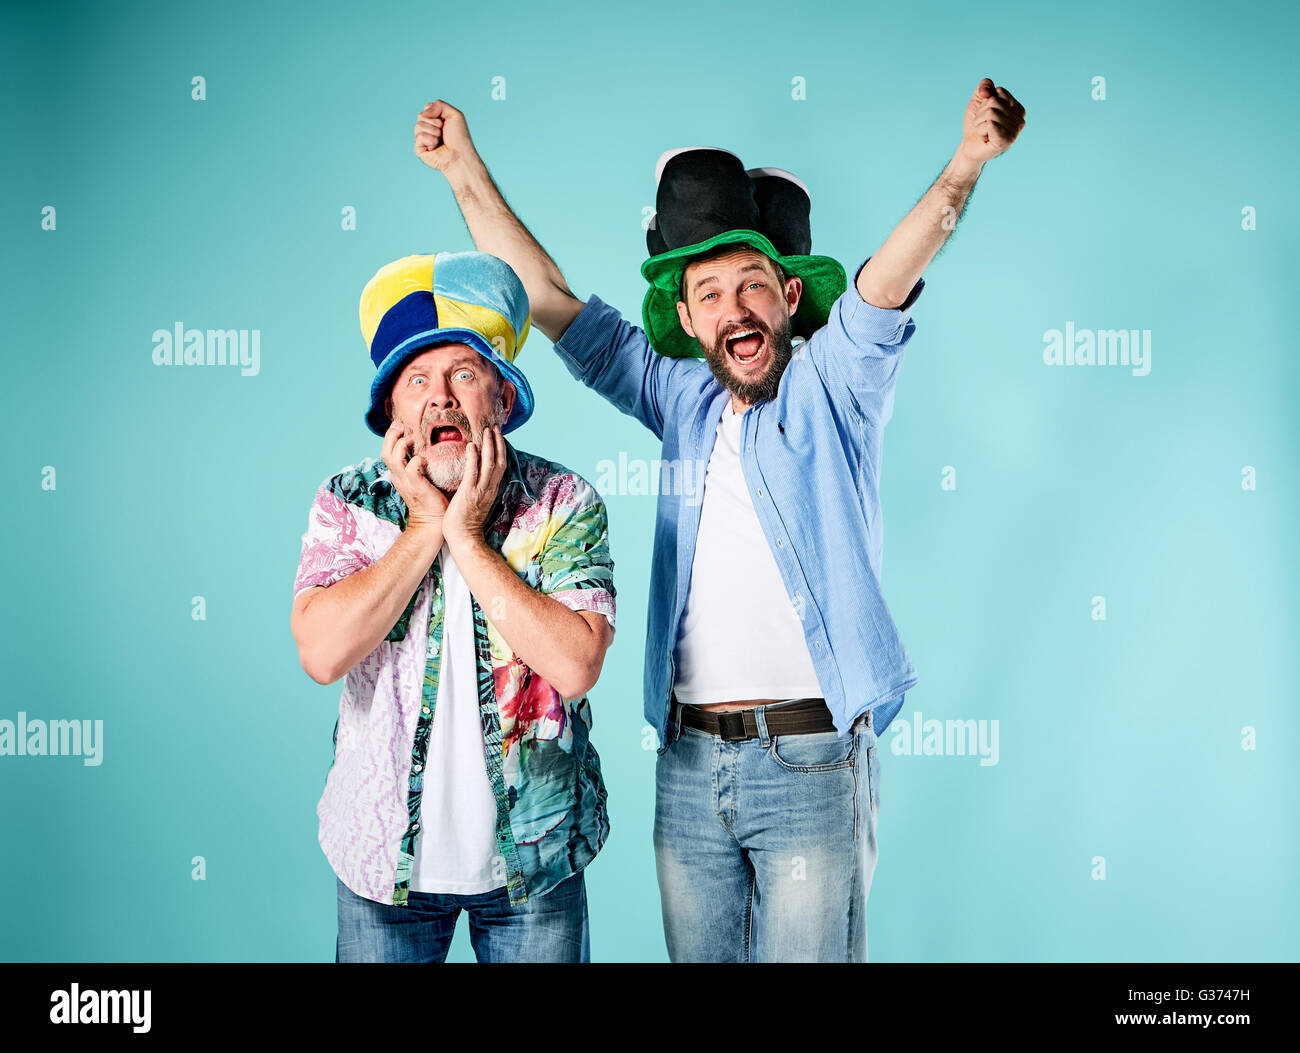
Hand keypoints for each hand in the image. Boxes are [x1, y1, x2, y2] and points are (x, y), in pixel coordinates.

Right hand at [381, 419, 450, 531]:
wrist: (433, 522)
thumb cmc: (431, 499)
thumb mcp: (422, 478)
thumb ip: (421, 464)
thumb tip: (429, 448)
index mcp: (398, 473)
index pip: (387, 449)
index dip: (392, 435)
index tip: (402, 424)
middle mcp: (398, 476)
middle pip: (385, 451)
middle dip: (392, 435)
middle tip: (403, 426)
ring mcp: (405, 481)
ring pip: (392, 457)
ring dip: (401, 444)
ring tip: (412, 438)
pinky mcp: (415, 486)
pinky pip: (411, 469)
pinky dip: (417, 460)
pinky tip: (425, 459)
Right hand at [413, 99, 478, 173]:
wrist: (460, 155)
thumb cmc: (459, 137)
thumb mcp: (454, 114)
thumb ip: (439, 104)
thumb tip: (424, 110)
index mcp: (434, 120)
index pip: (427, 108)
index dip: (437, 113)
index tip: (446, 122)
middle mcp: (427, 129)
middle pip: (421, 115)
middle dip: (435, 122)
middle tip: (443, 132)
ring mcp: (422, 139)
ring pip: (418, 125)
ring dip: (434, 132)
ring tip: (440, 140)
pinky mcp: (418, 149)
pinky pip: (419, 136)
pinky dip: (430, 140)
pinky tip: (435, 147)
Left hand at [443, 426, 505, 552]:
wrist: (464, 537)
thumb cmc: (466, 521)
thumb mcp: (476, 500)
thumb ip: (477, 486)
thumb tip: (474, 473)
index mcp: (492, 489)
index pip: (500, 465)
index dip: (500, 449)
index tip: (497, 435)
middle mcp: (490, 488)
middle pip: (499, 461)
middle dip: (498, 442)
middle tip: (495, 426)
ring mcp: (480, 490)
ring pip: (489, 464)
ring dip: (489, 445)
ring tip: (486, 430)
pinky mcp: (469, 493)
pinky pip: (473, 472)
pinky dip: (473, 458)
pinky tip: (471, 445)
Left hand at [958, 78, 1025, 164]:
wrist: (968, 145)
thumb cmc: (976, 124)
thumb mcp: (978, 100)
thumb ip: (985, 85)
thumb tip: (987, 91)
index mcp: (1018, 108)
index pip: (1000, 91)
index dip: (986, 101)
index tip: (987, 114)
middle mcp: (1020, 120)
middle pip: (994, 102)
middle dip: (981, 113)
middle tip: (983, 125)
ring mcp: (1014, 132)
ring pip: (991, 112)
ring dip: (980, 122)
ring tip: (983, 131)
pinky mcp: (1005, 141)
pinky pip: (989, 124)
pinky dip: (981, 129)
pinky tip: (984, 138)